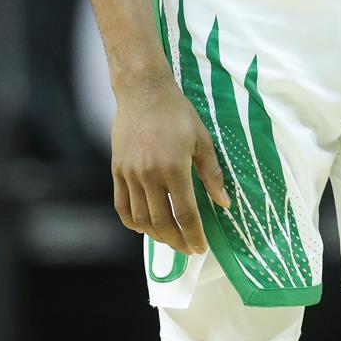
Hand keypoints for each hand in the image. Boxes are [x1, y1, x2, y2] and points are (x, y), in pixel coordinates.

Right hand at [111, 78, 229, 253]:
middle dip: (177, 241)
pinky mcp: (117, 170)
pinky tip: (145, 227)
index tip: (201, 247)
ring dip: (157, 235)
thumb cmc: (177, 112)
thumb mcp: (202, 140)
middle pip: (162, 222)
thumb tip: (224, 203)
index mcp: (174, 168)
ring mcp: (130, 174)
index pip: (185, 213)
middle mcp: (149, 175)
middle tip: (188, 249)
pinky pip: (122, 206)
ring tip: (170, 240)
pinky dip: (133, 222)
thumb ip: (212, 174)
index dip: (194, 234)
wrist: (143, 91)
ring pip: (141, 219)